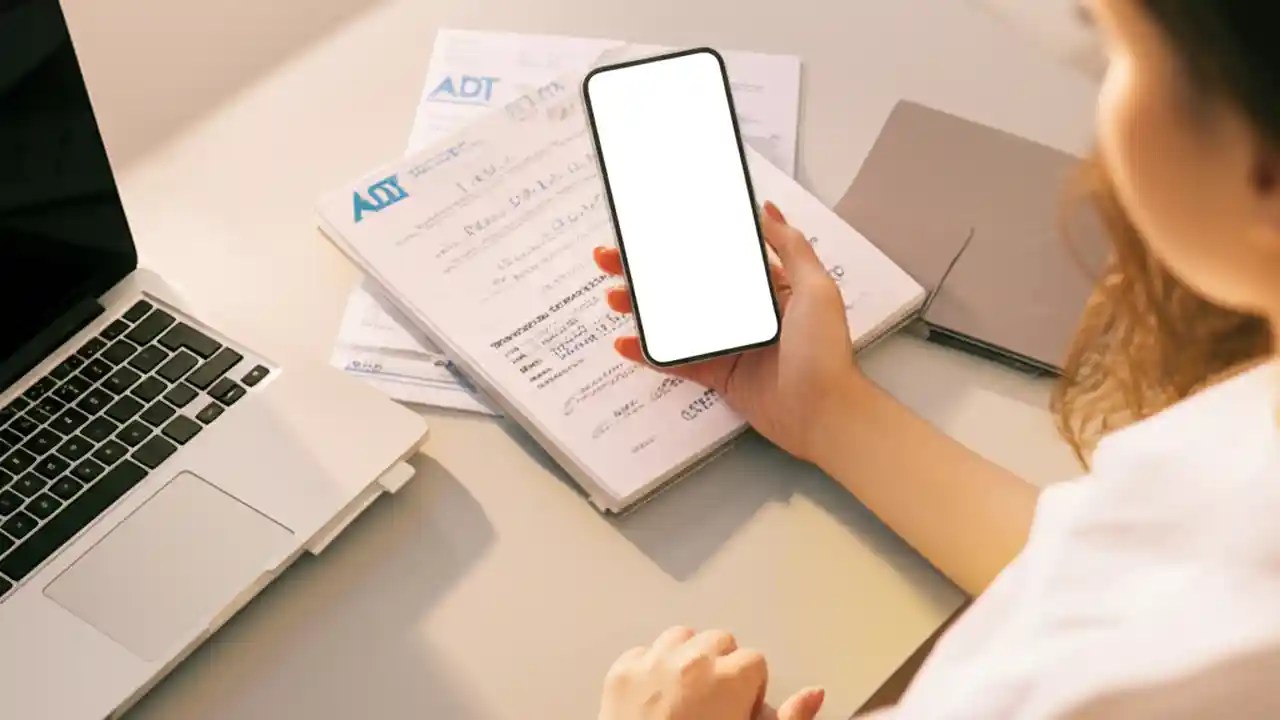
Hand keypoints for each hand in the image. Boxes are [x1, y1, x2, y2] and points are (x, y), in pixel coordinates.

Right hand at [593, 201, 861, 462]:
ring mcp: (729, 344)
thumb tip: (768, 210)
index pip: (719, 256)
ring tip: (613, 296)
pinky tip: (627, 341)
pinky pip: (678, 360)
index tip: (653, 227)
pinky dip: (650, 352)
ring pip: (676, 320)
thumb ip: (791, 247)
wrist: (823, 413)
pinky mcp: (719, 374)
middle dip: (648, 271)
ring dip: (642, 308)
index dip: (684, 242)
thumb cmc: (824, 352)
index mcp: (768, 286)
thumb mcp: (816, 288)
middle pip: (687, 285)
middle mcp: (745, 313)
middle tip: (612, 258)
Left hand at [599, 626, 825, 719]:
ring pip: (682, 638)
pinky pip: (644, 651)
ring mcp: (653, 661)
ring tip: (685, 694)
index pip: (755, 661)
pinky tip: (654, 698)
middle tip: (714, 703)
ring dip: (686, 658)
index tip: (740, 709)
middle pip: (720, 641)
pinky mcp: (622, 671)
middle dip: (721, 667)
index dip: (750, 688)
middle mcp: (692, 659)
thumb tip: (814, 694)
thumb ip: (788, 719)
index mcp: (730, 677)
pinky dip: (650, 668)